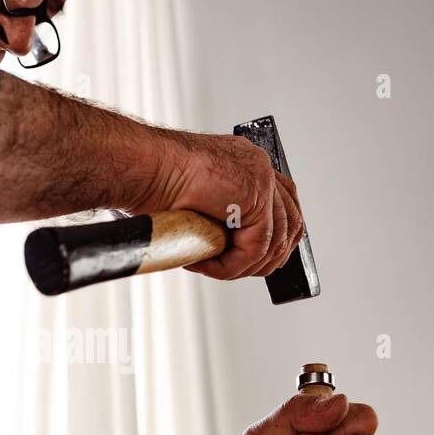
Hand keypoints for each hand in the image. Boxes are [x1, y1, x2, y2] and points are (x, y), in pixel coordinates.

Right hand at [126, 130, 304, 281]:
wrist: (143, 167)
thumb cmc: (152, 180)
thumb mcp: (196, 202)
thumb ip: (220, 217)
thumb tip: (226, 246)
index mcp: (247, 164)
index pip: (282, 203)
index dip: (274, 237)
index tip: (255, 259)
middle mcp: (258, 167)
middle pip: (290, 220)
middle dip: (270, 255)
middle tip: (238, 270)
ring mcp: (260, 179)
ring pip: (274, 239)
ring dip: (245, 265)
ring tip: (215, 269)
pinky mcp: (255, 196)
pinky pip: (255, 247)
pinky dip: (232, 265)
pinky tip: (207, 264)